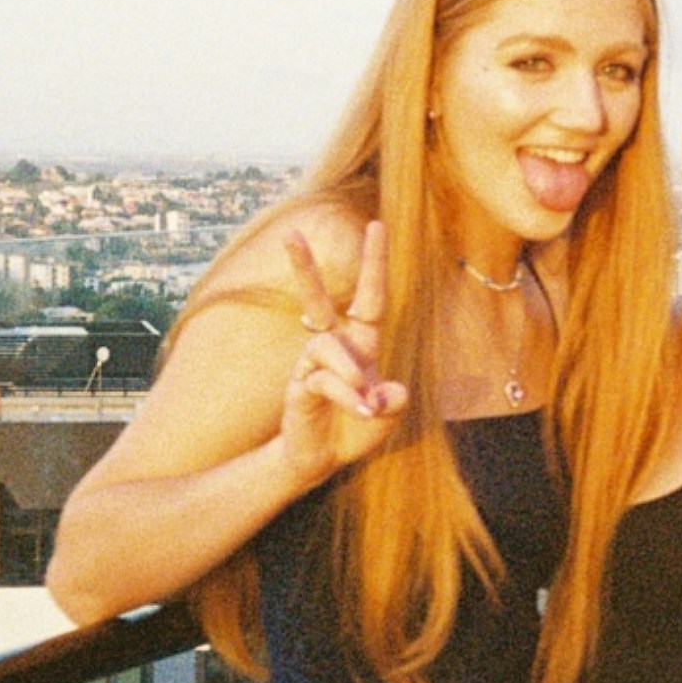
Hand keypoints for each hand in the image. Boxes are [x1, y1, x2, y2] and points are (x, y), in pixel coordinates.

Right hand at [279, 220, 407, 489]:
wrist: (323, 458)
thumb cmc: (356, 427)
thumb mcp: (386, 416)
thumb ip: (392, 402)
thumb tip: (383, 391)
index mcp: (361, 342)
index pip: (370, 296)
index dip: (374, 263)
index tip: (376, 225)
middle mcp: (334, 345)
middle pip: (314, 300)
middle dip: (302, 267)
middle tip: (289, 234)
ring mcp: (312, 364)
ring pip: (325, 346)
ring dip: (350, 373)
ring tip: (364, 402)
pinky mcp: (300, 385)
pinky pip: (321, 379)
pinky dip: (343, 394)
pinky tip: (357, 409)